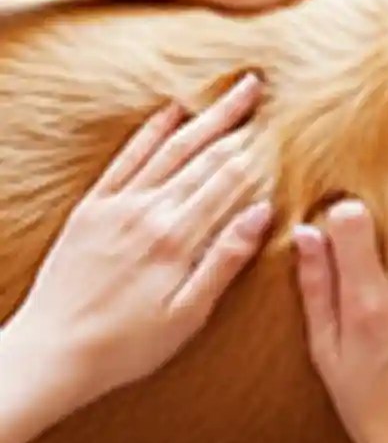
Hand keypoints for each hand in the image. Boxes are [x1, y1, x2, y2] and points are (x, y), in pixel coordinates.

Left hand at [3, 74, 272, 407]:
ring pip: (171, 149)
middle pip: (203, 156)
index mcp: (176, 238)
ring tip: (233, 91)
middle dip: (236, 121)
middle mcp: (147, 212)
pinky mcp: (92, 210)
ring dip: (205, 117)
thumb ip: (226, 259)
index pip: (228, 181)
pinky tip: (172, 113)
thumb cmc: (126, 345)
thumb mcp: (188, 314)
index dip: (258, 151)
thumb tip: (262, 212)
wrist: (51, 353)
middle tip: (261, 90)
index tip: (281, 125)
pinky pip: (126, 160)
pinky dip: (151, 133)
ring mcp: (117, 206)